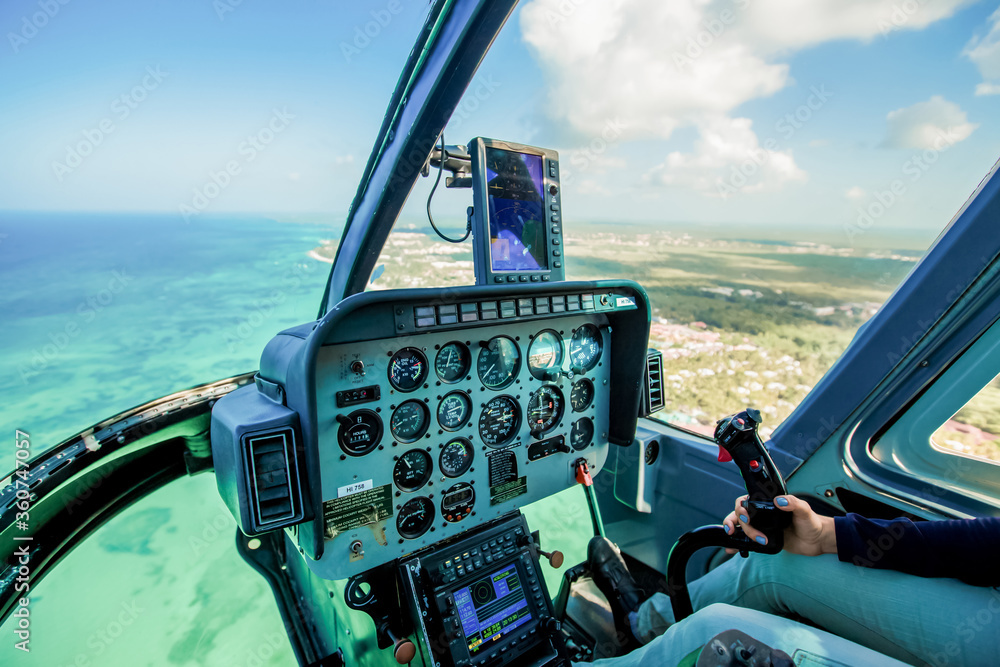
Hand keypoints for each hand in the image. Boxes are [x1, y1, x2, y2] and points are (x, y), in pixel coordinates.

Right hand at [722, 494, 836, 556]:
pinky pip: (746, 541)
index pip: (746, 500)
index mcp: (768, 503)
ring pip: (740, 527)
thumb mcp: (804, 510)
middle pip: (739, 514)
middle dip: (735, 521)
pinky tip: (731, 549)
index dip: (740, 507)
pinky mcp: (763, 539)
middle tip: (740, 528)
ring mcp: (761, 527)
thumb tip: (779, 501)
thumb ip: (793, 503)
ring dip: (738, 533)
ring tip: (747, 541)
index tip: (745, 515)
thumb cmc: (811, 522)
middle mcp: (761, 514)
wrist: (816, 541)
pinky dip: (736, 544)